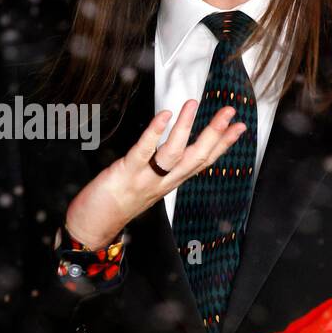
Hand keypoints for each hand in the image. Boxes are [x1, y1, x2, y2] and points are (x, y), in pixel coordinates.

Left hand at [63, 100, 246, 249]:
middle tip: (230, 112)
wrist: (92, 228)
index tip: (240, 128)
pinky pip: (144, 151)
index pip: (202, 162)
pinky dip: (155, 132)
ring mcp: (146, 179)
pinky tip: (164, 115)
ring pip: (174, 154)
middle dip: (216, 134)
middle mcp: (163, 182)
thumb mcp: (145, 187)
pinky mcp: (126, 174)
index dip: (223, 145)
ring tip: (193, 104)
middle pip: (197, 158)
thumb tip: (168, 148)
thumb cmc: (114, 204)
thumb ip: (159, 169)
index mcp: (169, 182)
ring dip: (186, 128)